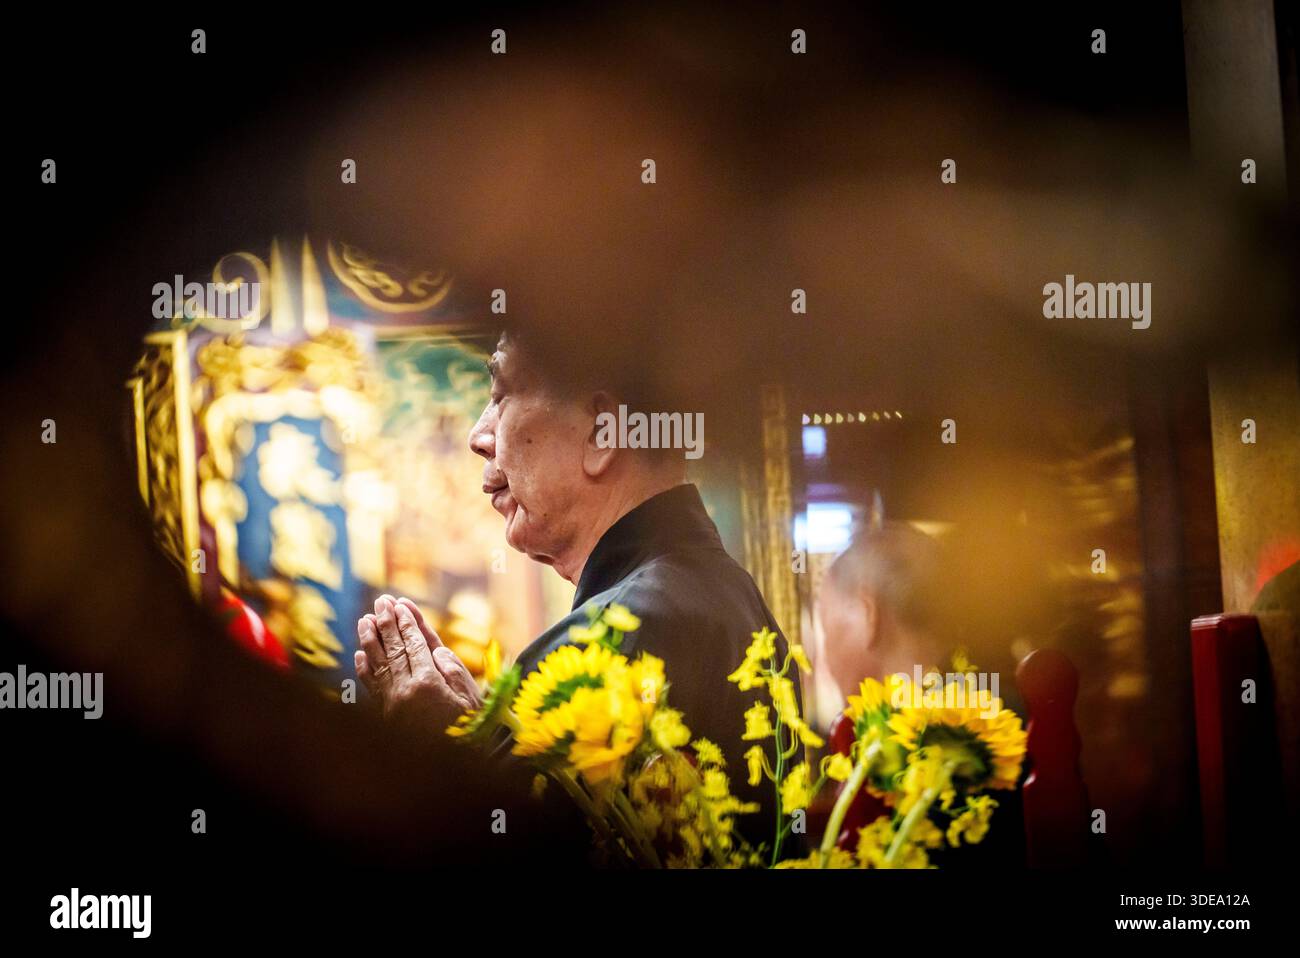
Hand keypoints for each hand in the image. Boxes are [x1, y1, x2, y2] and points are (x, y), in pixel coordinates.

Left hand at [355, 594, 481, 736]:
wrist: (446, 768)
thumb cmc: (469, 732)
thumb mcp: (470, 700)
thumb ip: (454, 672)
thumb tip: (436, 651)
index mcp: (428, 684)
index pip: (415, 645)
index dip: (407, 623)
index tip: (400, 604)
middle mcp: (405, 691)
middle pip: (393, 649)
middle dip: (387, 623)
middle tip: (381, 602)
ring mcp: (392, 703)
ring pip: (378, 664)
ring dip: (370, 639)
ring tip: (365, 619)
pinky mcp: (385, 715)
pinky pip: (372, 687)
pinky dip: (364, 669)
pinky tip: (360, 654)